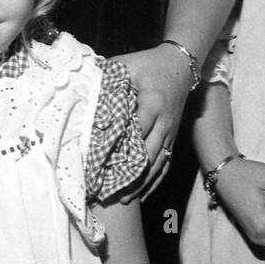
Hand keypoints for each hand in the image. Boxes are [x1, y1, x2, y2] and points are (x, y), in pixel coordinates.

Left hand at [113, 45, 193, 198]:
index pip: (136, 131)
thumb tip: (83, 92)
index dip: (120, 150)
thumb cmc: (149, 63)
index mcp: (153, 103)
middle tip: (107, 191)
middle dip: (129, 176)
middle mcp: (164, 122)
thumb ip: (107, 77)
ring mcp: (171, 132)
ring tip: (122, 200)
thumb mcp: (126, 65)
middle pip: (148, 155)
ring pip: (158, 164)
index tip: (101, 165)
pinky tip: (143, 194)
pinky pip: (166, 163)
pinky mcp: (173, 137)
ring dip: (141, 183)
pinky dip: (154, 180)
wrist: (180, 64)